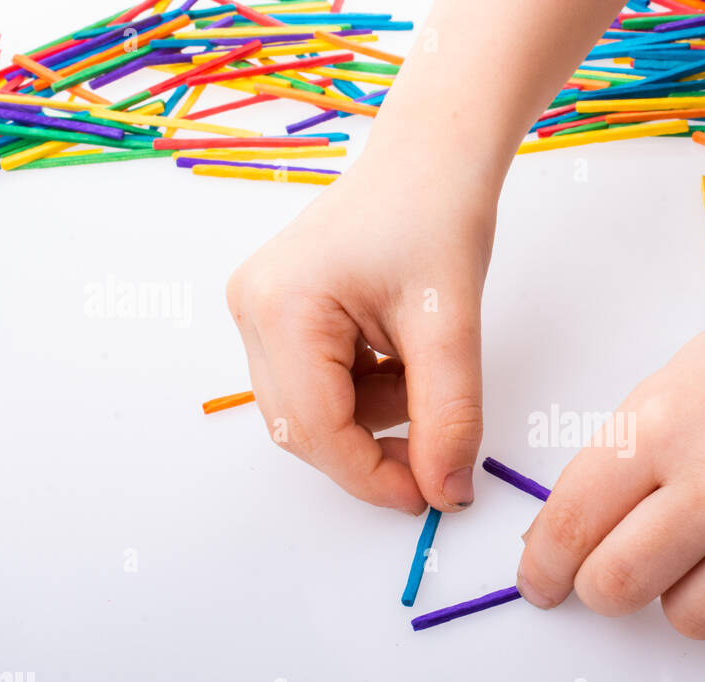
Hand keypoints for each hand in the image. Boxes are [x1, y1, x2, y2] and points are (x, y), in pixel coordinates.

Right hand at [226, 152, 494, 513]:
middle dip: (372, 451)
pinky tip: (400, 356)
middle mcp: (253, 309)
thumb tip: (446, 494)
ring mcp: (259, 310)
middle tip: (437, 456)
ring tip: (422, 369)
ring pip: (312, 412)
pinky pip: (317, 384)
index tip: (428, 498)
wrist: (433, 160)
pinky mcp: (278, 313)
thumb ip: (449, 418)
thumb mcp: (451, 327)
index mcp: (281, 307)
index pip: (316, 430)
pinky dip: (365, 393)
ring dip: (373, 417)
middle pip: (303, 428)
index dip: (373, 477)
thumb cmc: (437, 216)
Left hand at [516, 283, 704, 661]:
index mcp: (666, 427)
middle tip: (620, 571)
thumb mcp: (673, 385)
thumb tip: (561, 543)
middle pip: (616, 588)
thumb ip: (616, 462)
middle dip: (604, 587)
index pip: (570, 526)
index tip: (543, 583)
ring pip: (690, 622)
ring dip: (688, 596)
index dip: (543, 568)